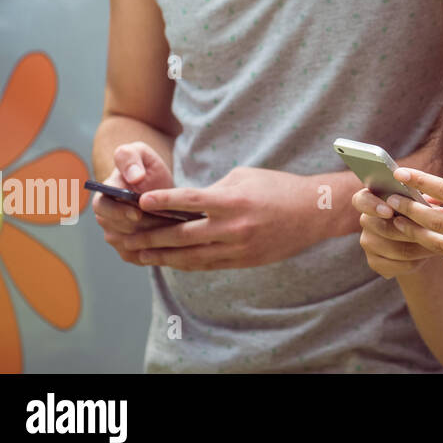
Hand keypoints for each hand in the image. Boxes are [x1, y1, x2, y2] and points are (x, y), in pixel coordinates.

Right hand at [92, 142, 178, 264]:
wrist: (155, 184)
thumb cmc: (145, 166)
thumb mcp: (139, 152)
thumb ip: (130, 157)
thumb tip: (133, 177)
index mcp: (104, 196)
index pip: (102, 208)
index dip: (118, 212)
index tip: (137, 212)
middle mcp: (106, 219)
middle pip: (118, 230)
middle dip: (140, 228)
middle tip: (164, 224)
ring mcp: (116, 236)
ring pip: (130, 245)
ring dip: (150, 241)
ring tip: (174, 233)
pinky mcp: (129, 250)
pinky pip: (139, 257)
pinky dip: (155, 253)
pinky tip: (174, 246)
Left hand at [120, 166, 327, 269]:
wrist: (313, 213)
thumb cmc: (278, 187)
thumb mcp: (245, 178)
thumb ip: (214, 190)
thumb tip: (186, 203)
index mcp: (233, 201)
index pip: (189, 201)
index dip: (162, 201)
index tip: (140, 201)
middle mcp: (233, 227)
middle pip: (183, 235)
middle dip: (153, 236)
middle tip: (130, 237)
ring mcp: (238, 248)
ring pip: (191, 256)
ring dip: (164, 255)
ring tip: (142, 254)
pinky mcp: (243, 260)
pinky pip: (208, 264)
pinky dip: (186, 262)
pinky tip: (171, 260)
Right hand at [352, 187, 442, 278]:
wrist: (417, 239)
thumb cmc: (419, 212)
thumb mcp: (422, 203)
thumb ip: (426, 203)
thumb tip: (442, 211)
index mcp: (372, 198)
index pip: (361, 200)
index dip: (372, 206)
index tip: (389, 211)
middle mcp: (366, 220)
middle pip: (383, 228)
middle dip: (410, 230)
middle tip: (432, 229)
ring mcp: (368, 243)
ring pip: (396, 249)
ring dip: (420, 246)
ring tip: (439, 241)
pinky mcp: (374, 262)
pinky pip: (398, 265)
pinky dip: (417, 260)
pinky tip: (428, 253)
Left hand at [386, 168, 442, 280]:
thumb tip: (429, 193)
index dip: (422, 181)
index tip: (401, 173)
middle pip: (436, 221)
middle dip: (410, 209)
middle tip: (390, 200)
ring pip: (437, 243)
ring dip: (414, 230)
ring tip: (398, 219)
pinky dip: (435, 242)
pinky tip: (423, 233)